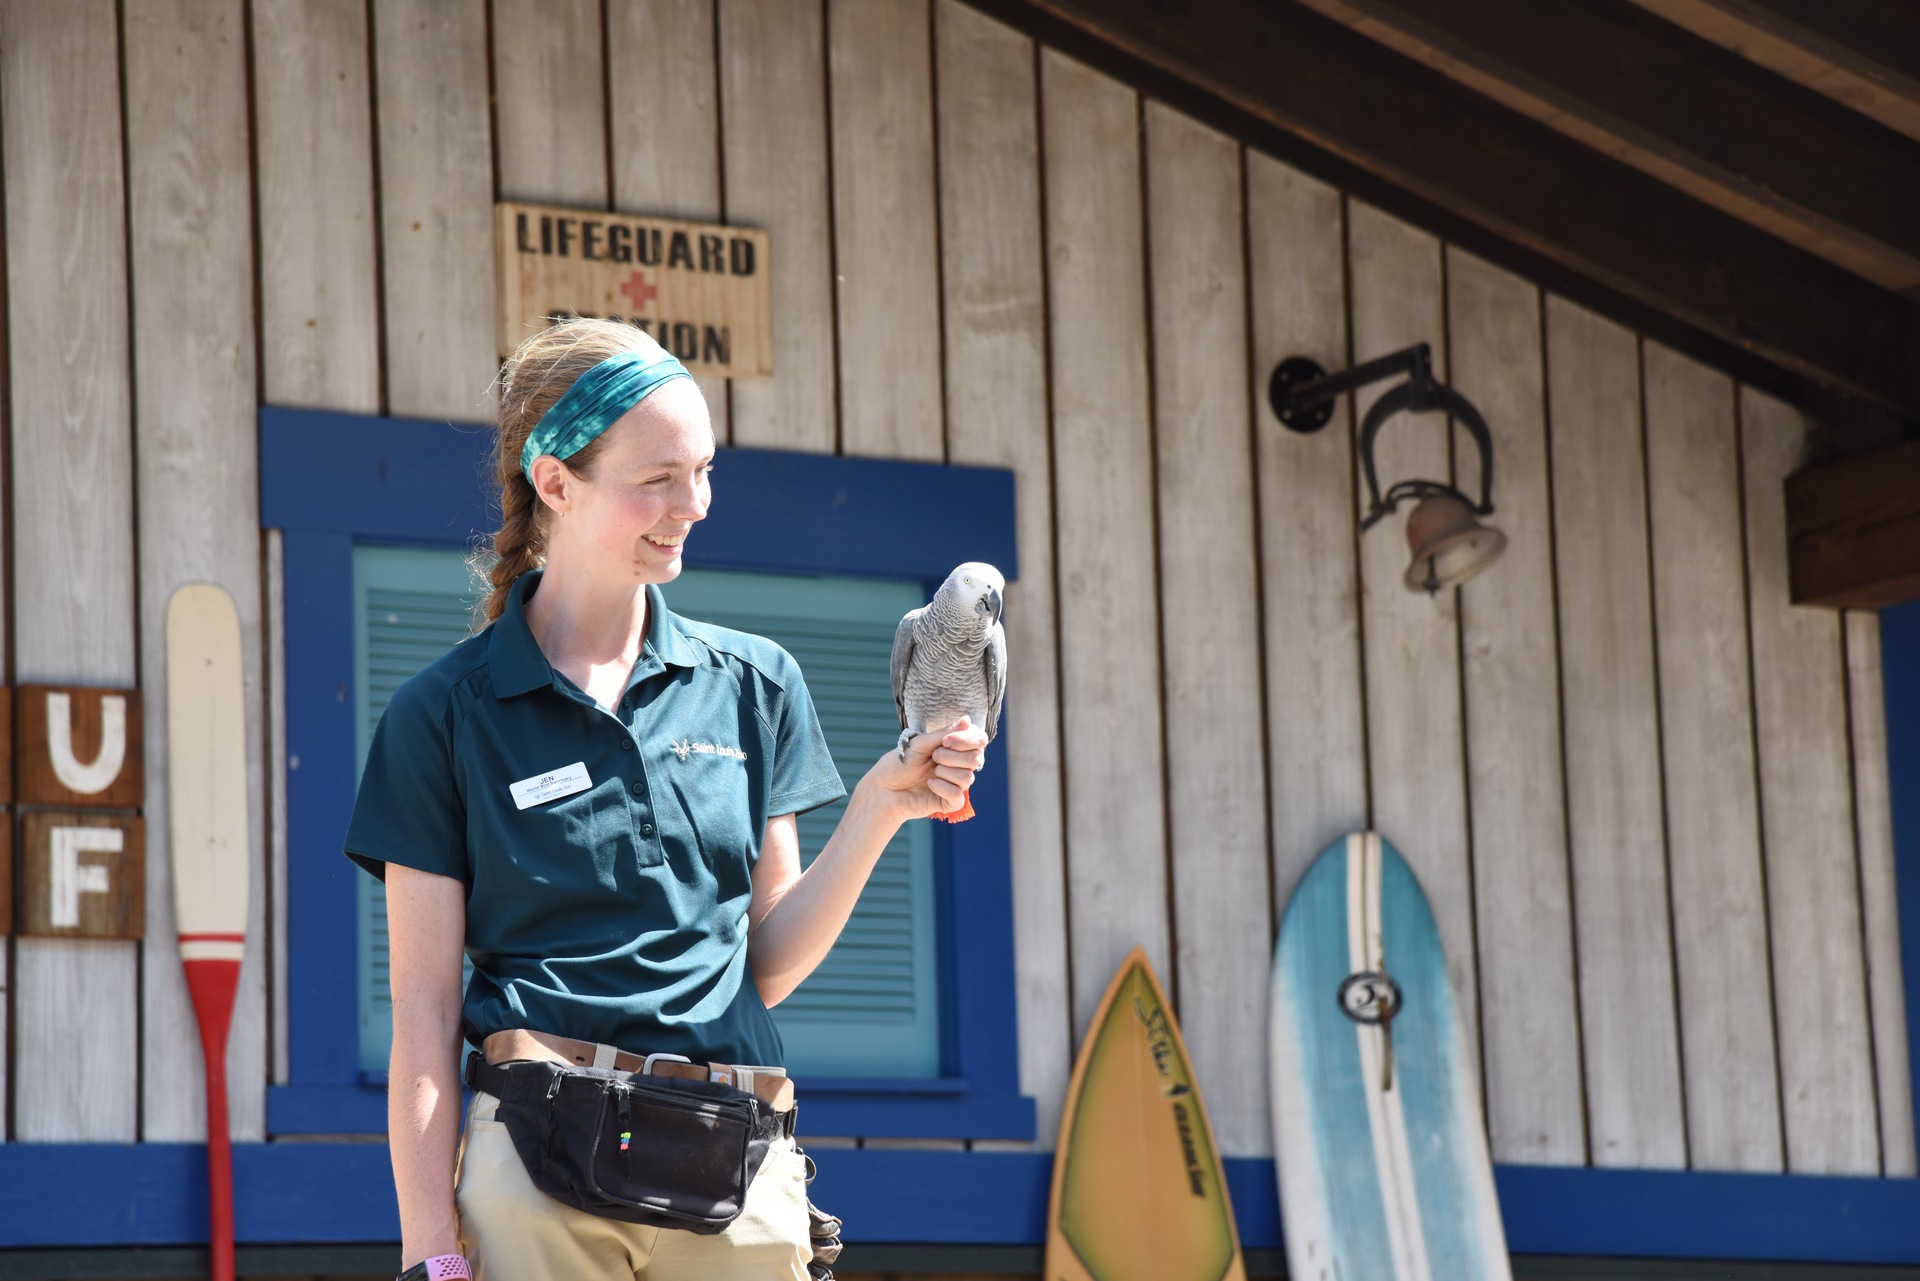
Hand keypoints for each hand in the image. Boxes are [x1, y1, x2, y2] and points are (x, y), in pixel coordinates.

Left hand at [857, 718, 988, 825]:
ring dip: (945, 772)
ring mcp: (955, 784)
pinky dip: (943, 788)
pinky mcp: (949, 803)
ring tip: (929, 774)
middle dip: (951, 756)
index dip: (967, 739)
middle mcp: (958, 766)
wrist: (883, 789)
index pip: (979, 740)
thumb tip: (967, 720)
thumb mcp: (920, 744)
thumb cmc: (898, 764)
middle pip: (976, 759)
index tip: (946, 741)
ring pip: (967, 777)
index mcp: (954, 749)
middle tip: (933, 757)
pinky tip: (930, 784)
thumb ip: (945, 733)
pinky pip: (958, 795)